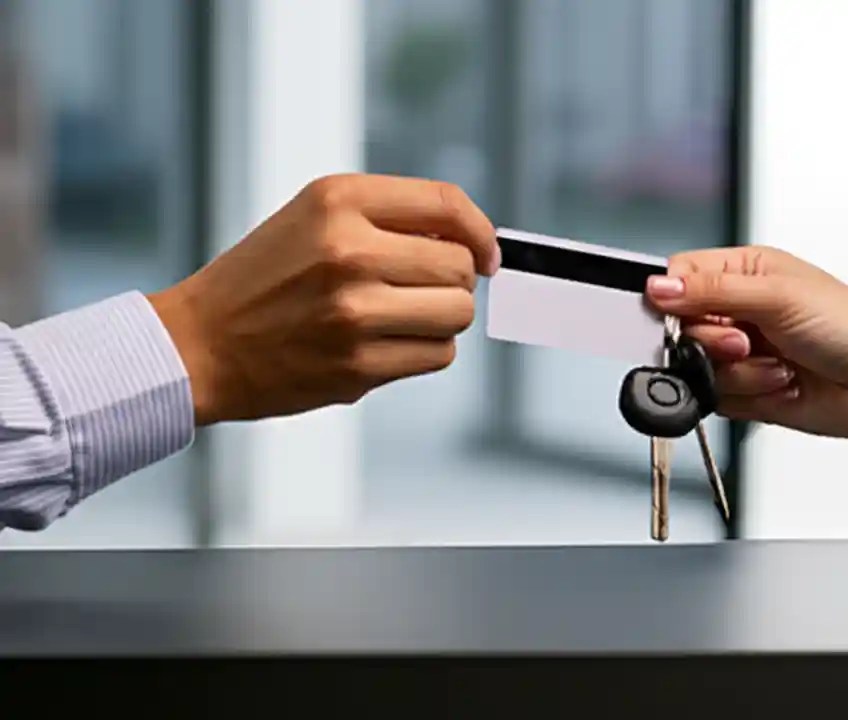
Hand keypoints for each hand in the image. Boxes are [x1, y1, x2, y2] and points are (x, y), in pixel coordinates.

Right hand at [147, 173, 498, 424]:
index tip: (487, 253)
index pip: (446, 204)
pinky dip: (425, 351)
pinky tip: (386, 344)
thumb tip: (474, 245)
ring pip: (457, 314)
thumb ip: (389, 219)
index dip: (480, 231)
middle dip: (454, 281)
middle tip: (420, 290)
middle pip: (460, 267)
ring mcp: (354, 311)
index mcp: (337, 201)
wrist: (199, 346)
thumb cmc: (263, 280)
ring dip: (442, 319)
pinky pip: (437, 355)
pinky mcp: (358, 365)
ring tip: (400, 317)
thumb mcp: (313, 218)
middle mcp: (348, 251)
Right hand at [645, 246, 847, 439]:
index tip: (685, 314)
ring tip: (779, 364)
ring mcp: (745, 353)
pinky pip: (717, 398)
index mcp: (747, 272)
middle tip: (747, 341)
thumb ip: (711, 292)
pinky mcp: (749, 390)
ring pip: (698, 368)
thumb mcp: (779, 296)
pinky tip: (783, 384)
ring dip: (740, 372)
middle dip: (714, 342)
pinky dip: (750, 395)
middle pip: (682, 327)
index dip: (673, 298)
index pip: (680, 276)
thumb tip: (660, 286)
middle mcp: (742, 311)